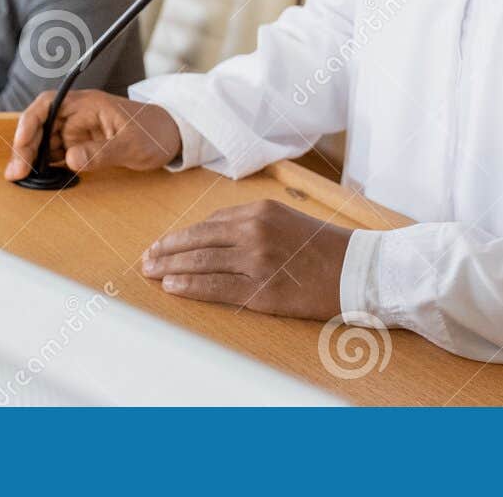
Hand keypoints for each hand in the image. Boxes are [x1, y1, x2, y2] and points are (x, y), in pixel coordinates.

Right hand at [3, 90, 182, 180]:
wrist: (171, 138)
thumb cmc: (155, 133)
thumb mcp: (132, 145)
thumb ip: (101, 152)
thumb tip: (69, 159)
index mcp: (88, 104)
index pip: (48, 104)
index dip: (30, 120)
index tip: (21, 141)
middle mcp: (77, 115)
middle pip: (40, 125)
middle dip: (25, 146)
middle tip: (16, 172)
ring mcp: (77, 131)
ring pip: (44, 141)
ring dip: (31, 158)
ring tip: (20, 178)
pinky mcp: (80, 146)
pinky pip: (55, 154)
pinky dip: (44, 165)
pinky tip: (36, 178)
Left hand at [141, 200, 350, 319]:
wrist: (358, 270)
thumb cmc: (322, 247)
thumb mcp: (285, 220)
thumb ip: (250, 225)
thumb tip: (211, 235)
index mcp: (259, 211)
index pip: (208, 224)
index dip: (180, 236)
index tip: (160, 244)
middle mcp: (255, 232)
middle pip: (197, 241)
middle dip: (166, 251)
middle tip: (145, 260)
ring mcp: (257, 262)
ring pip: (201, 264)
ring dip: (170, 268)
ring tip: (151, 274)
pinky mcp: (263, 291)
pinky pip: (217, 288)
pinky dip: (190, 287)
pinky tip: (172, 287)